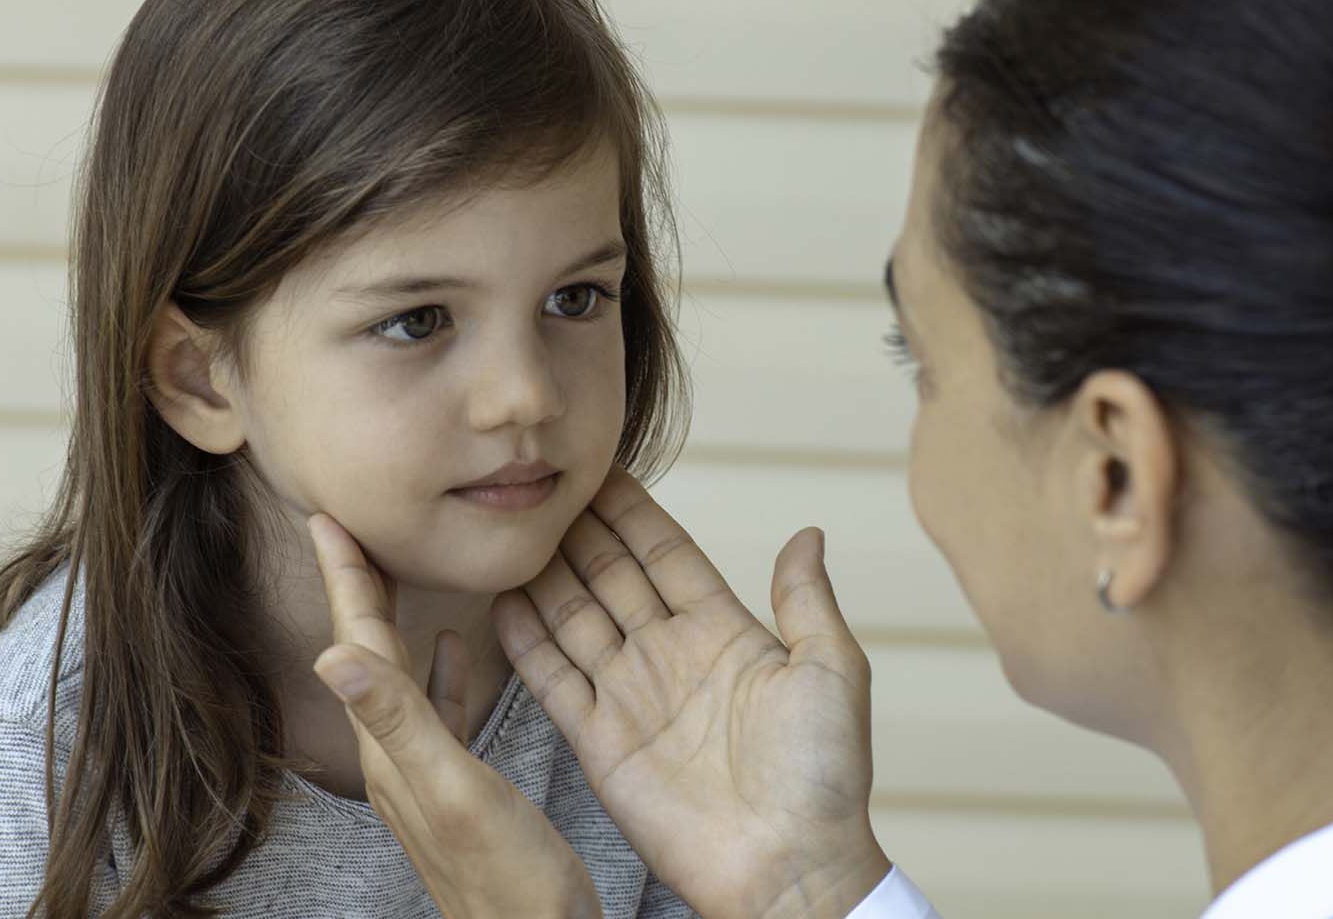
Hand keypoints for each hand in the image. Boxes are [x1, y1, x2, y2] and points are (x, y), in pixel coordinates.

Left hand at [307, 514, 601, 918]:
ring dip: (393, 617)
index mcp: (391, 745)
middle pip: (368, 650)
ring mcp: (425, 767)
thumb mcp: (451, 789)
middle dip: (357, 584)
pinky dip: (438, 667)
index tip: (324, 516)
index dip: (345, 578)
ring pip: (399, 671)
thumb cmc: (506, 876)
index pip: (358, 643)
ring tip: (391, 566)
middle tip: (345, 524)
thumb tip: (329, 655)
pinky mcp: (458, 781)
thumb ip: (396, 721)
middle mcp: (396, 752)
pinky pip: (437, 706)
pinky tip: (451, 645)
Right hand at [491, 467, 892, 918]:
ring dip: (545, 573)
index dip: (633, 510)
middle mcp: (671, 655)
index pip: (667, 554)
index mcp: (726, 632)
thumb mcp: (832, 672)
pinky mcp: (599, 741)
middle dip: (578, 529)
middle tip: (538, 480)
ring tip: (510, 526)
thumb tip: (809, 533)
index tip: (600, 465)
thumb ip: (806, 600)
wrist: (788, 867)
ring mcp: (631, 696)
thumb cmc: (824, 778)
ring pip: (575, 616)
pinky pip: (553, 679)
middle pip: (611, 575)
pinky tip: (501, 599)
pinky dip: (526, 640)